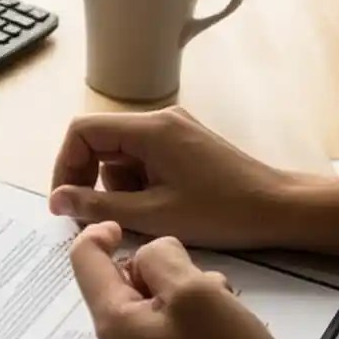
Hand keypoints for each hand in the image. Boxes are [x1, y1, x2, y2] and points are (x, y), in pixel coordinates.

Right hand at [50, 106, 301, 248]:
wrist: (281, 209)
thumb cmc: (222, 213)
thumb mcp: (153, 216)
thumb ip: (98, 207)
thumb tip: (57, 200)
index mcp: (150, 129)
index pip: (82, 131)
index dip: (65, 165)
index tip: (65, 202)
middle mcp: (159, 120)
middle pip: (99, 141)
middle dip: (90, 180)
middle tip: (91, 218)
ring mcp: (173, 130)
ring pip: (120, 155)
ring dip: (117, 187)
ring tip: (141, 217)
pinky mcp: (184, 145)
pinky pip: (143, 159)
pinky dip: (138, 185)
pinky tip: (159, 209)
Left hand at [70, 223, 338, 338]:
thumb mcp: (192, 288)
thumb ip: (159, 256)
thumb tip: (148, 253)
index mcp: (112, 321)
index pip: (84, 260)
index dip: (101, 231)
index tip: (129, 225)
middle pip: (122, 277)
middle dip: (161, 267)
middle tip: (201, 281)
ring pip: (150, 296)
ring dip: (183, 288)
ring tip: (220, 305)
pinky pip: (165, 320)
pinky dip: (190, 310)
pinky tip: (221, 323)